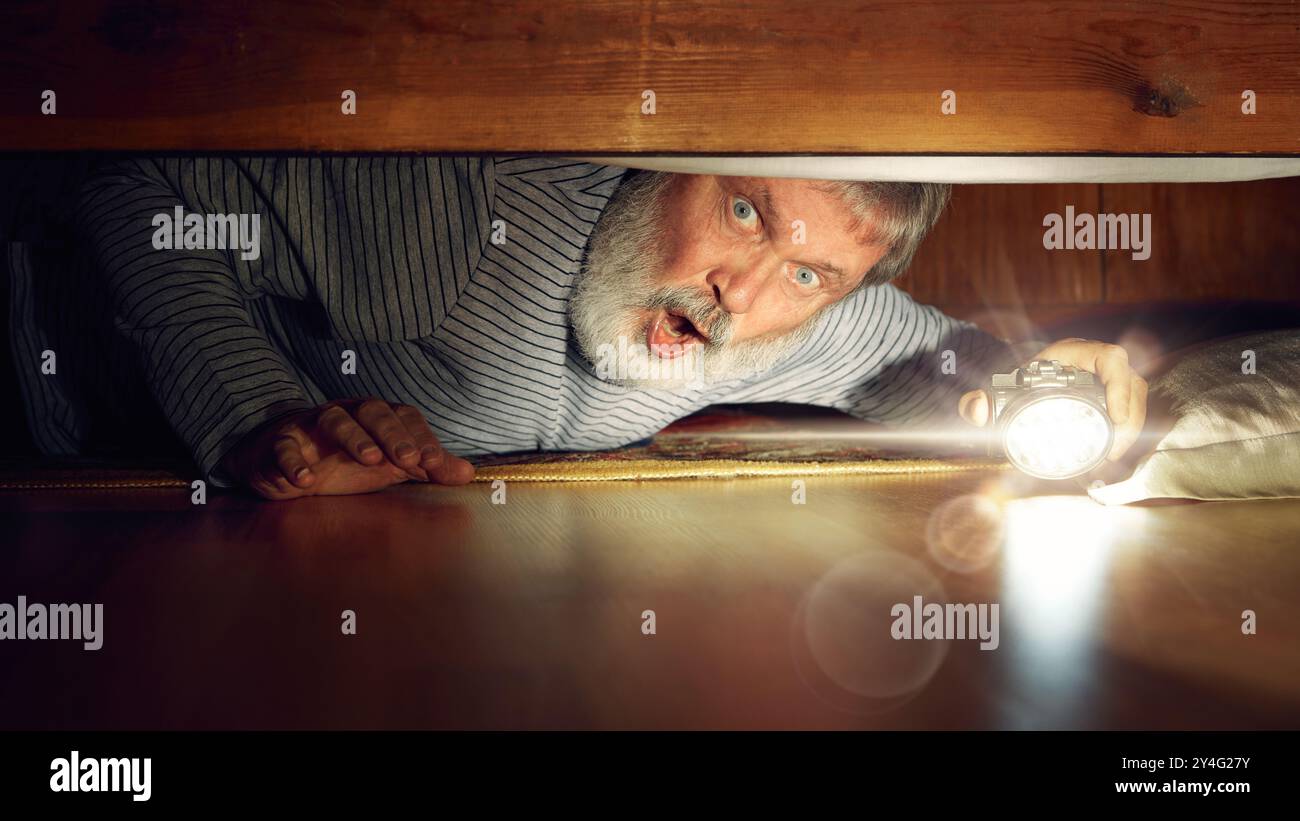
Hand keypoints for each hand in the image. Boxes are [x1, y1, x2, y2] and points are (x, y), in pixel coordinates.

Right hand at [221, 398, 474, 499]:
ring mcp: (312, 425)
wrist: (282, 460)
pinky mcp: (282, 443)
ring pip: (332, 419)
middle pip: (372, 410)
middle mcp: (348, 414)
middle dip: (393, 434)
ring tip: (369, 459)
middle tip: (409, 460)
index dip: (421, 438)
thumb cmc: (344, 461)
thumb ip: (427, 467)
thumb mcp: (390, 465)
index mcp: (377, 417)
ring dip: (353, 437)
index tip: (435, 464)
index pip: (404, 418)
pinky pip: (286, 446)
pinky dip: (295, 461)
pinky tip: (307, 479)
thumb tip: (469, 474)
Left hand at [958, 338, 1148, 461]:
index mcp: (1071, 353)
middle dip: (1131, 415)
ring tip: (1114, 452)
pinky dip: (1126, 429)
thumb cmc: (1012, 382)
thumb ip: (977, 401)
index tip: (1116, 416)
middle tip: (1114, 447)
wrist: (1019, 381)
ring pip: (1135, 395)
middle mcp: (1094, 363)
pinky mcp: (1109, 395)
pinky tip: (1113, 450)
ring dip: (1132, 425)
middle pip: (1131, 381)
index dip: (1119, 384)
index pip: (1109, 358)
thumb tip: (976, 409)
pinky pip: (1130, 407)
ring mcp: (1105, 378)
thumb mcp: (995, 389)